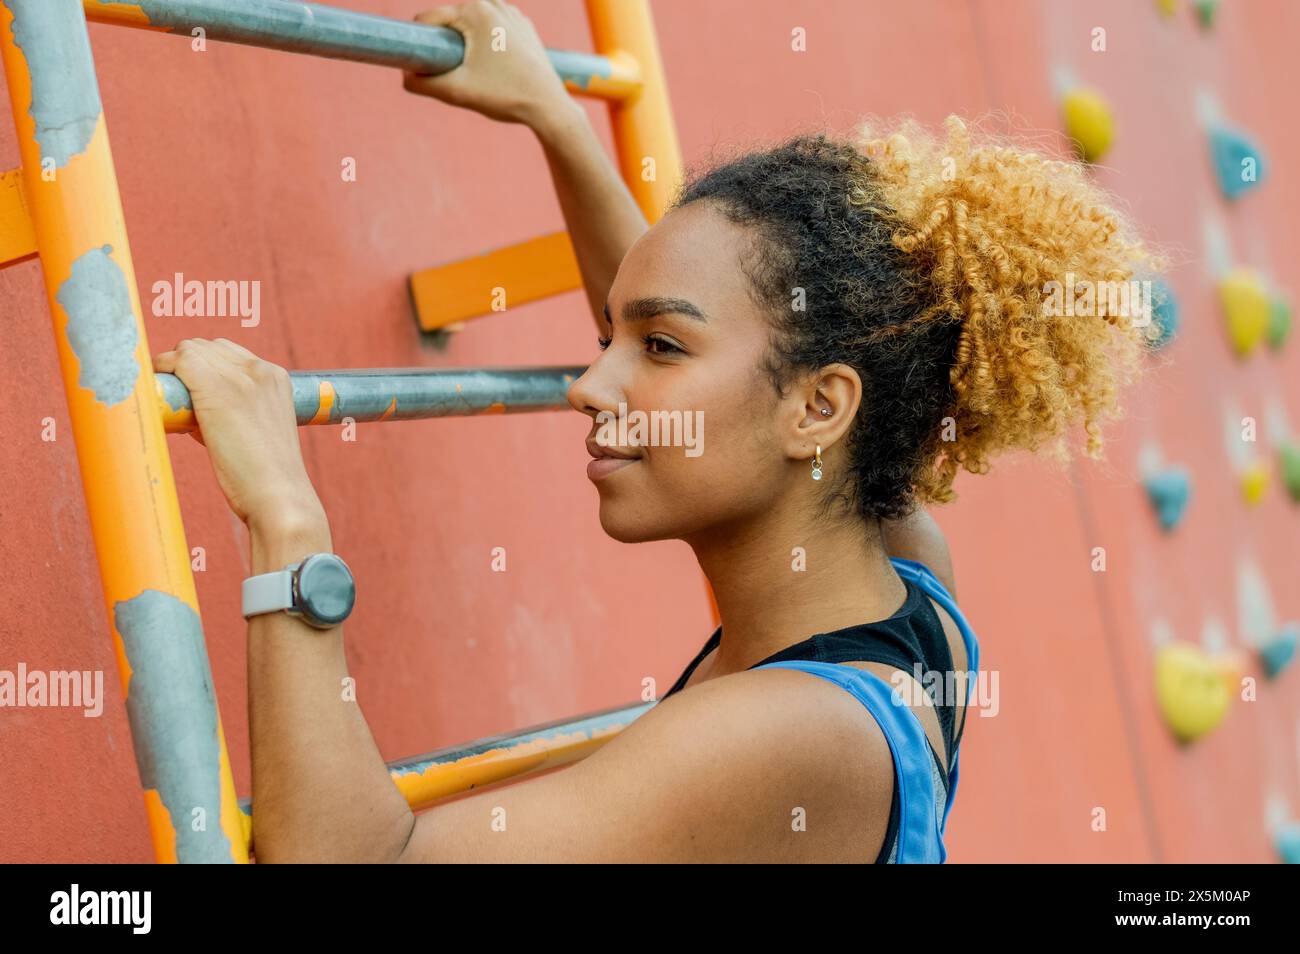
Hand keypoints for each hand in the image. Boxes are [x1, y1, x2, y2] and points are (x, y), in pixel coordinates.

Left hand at [153, 338, 323, 533]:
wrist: (277, 494)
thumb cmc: (266, 477)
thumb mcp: (260, 433)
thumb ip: (236, 414)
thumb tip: (195, 417)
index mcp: (276, 379)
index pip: (230, 353)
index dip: (205, 367)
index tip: (191, 388)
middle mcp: (260, 370)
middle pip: (208, 346)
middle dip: (186, 364)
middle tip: (175, 394)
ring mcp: (239, 377)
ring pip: (190, 349)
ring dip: (173, 367)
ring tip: (168, 396)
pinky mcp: (214, 388)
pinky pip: (178, 361)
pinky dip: (162, 369)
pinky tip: (157, 388)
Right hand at [402, 0, 572, 127]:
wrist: (549, 106)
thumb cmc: (505, 96)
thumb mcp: (456, 92)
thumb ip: (422, 84)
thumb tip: (405, 76)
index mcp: (475, 11)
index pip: (429, 19)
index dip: (421, 44)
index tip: (423, 65)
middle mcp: (494, 4)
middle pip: (452, 23)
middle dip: (448, 48)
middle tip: (461, 76)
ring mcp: (511, 14)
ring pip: (472, 29)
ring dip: (466, 48)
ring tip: (482, 74)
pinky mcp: (523, 27)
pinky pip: (492, 34)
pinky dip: (487, 49)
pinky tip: (497, 70)